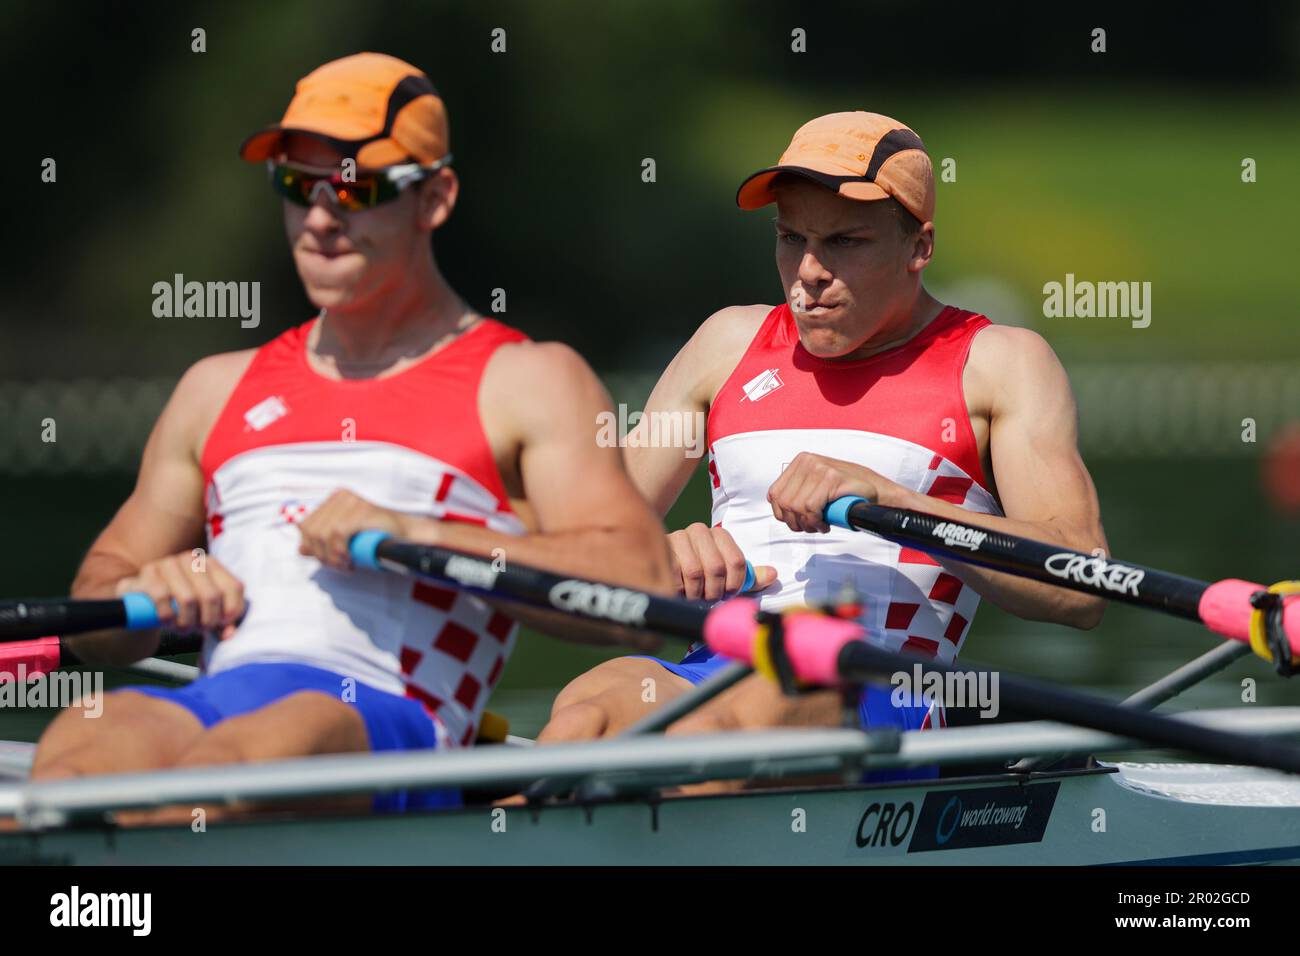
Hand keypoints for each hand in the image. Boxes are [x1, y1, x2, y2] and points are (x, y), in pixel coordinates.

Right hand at [115, 552, 244, 639]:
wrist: (140, 604)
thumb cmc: (179, 607)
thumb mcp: (204, 613)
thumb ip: (221, 623)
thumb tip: (228, 635)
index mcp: (211, 564)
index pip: (234, 588)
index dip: (230, 612)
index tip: (219, 626)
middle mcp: (192, 559)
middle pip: (211, 596)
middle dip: (207, 621)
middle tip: (198, 630)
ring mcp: (169, 563)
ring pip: (188, 599)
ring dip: (186, 622)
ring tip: (182, 628)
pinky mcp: (148, 572)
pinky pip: (162, 597)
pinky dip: (167, 616)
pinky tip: (166, 622)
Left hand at [297, 489, 410, 570]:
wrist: (405, 534)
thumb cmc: (377, 537)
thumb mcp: (345, 539)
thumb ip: (323, 541)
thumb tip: (302, 549)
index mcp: (334, 500)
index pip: (306, 525)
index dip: (311, 547)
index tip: (327, 560)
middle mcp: (341, 497)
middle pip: (311, 530)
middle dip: (321, 554)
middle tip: (338, 566)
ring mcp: (351, 502)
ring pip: (322, 534)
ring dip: (331, 557)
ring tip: (345, 565)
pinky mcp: (360, 510)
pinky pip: (337, 534)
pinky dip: (340, 552)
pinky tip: (349, 559)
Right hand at [668, 523, 776, 600]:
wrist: (665, 564)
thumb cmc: (702, 574)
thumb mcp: (728, 575)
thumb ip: (750, 576)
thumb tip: (774, 575)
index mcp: (719, 534)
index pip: (736, 561)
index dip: (735, 584)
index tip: (729, 594)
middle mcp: (700, 530)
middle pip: (717, 567)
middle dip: (715, 591)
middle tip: (710, 598)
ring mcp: (679, 537)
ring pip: (696, 573)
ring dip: (697, 593)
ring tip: (695, 596)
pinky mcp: (662, 549)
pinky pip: (676, 576)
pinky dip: (681, 590)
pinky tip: (681, 591)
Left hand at [767, 452, 894, 532]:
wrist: (878, 492)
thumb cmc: (848, 493)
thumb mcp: (816, 486)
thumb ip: (799, 491)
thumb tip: (780, 509)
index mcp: (801, 461)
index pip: (775, 494)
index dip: (782, 514)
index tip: (797, 522)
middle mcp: (807, 461)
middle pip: (784, 502)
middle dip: (795, 522)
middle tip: (811, 527)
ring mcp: (819, 467)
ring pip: (796, 506)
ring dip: (807, 524)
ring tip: (819, 525)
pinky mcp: (831, 477)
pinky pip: (811, 508)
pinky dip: (816, 522)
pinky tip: (825, 524)